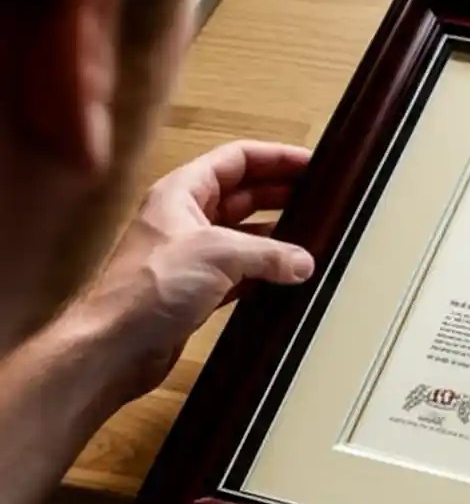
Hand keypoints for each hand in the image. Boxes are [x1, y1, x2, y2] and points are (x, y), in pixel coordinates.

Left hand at [68, 140, 314, 400]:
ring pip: (244, 234)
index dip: (275, 158)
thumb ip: (268, 253)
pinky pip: (241, 271)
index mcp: (182, 193)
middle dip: (281, 193)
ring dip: (276, 235)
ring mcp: (191, 255)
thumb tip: (302, 261)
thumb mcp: (219, 254)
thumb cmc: (148, 289)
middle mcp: (185, 219)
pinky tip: (288, 277)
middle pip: (243, 194)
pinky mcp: (197, 289)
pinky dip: (265, 271)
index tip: (311, 164)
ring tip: (312, 236)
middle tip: (318, 198)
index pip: (236, 159)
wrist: (115, 345)